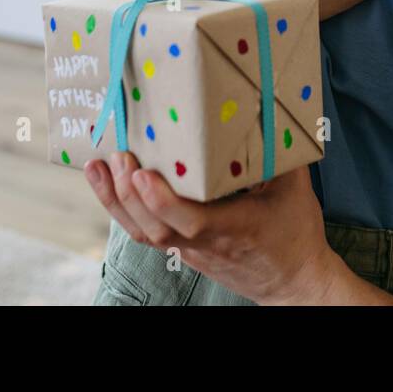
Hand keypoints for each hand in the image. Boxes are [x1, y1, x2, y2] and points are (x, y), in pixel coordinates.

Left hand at [84, 155, 392, 304]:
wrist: (291, 282)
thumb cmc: (295, 233)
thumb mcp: (295, 190)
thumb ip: (279, 153)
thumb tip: (267, 109)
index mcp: (235, 228)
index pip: (191, 222)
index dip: (162, 201)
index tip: (142, 174)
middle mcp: (205, 243)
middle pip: (156, 228)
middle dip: (129, 193)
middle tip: (117, 155)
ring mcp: (190, 249)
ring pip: (144, 233)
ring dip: (115, 200)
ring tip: (97, 167)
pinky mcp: (182, 249)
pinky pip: (146, 232)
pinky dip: (123, 208)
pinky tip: (108, 183)